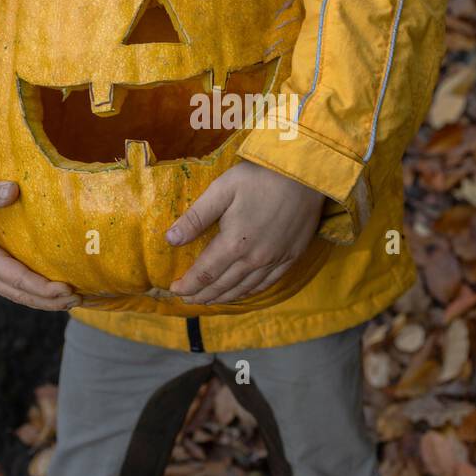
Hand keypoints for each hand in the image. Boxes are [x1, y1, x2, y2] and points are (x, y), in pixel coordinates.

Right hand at [0, 175, 78, 311]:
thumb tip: (13, 189)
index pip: (17, 279)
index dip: (43, 288)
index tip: (66, 289)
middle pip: (21, 294)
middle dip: (50, 301)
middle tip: (79, 299)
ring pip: (18, 295)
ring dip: (44, 301)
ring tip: (72, 301)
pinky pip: (14, 288)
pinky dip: (34, 293)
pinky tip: (52, 293)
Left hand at [164, 159, 324, 304]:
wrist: (305, 174)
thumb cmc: (260, 177)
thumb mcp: (222, 189)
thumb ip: (196, 217)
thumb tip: (170, 239)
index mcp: (234, 244)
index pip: (204, 274)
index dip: (188, 285)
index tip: (174, 289)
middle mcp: (254, 259)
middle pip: (222, 286)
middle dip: (201, 295)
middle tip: (186, 299)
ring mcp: (275, 260)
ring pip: (244, 289)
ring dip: (223, 297)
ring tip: (208, 301)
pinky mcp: (291, 257)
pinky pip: (267, 283)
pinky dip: (249, 292)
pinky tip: (241, 293)